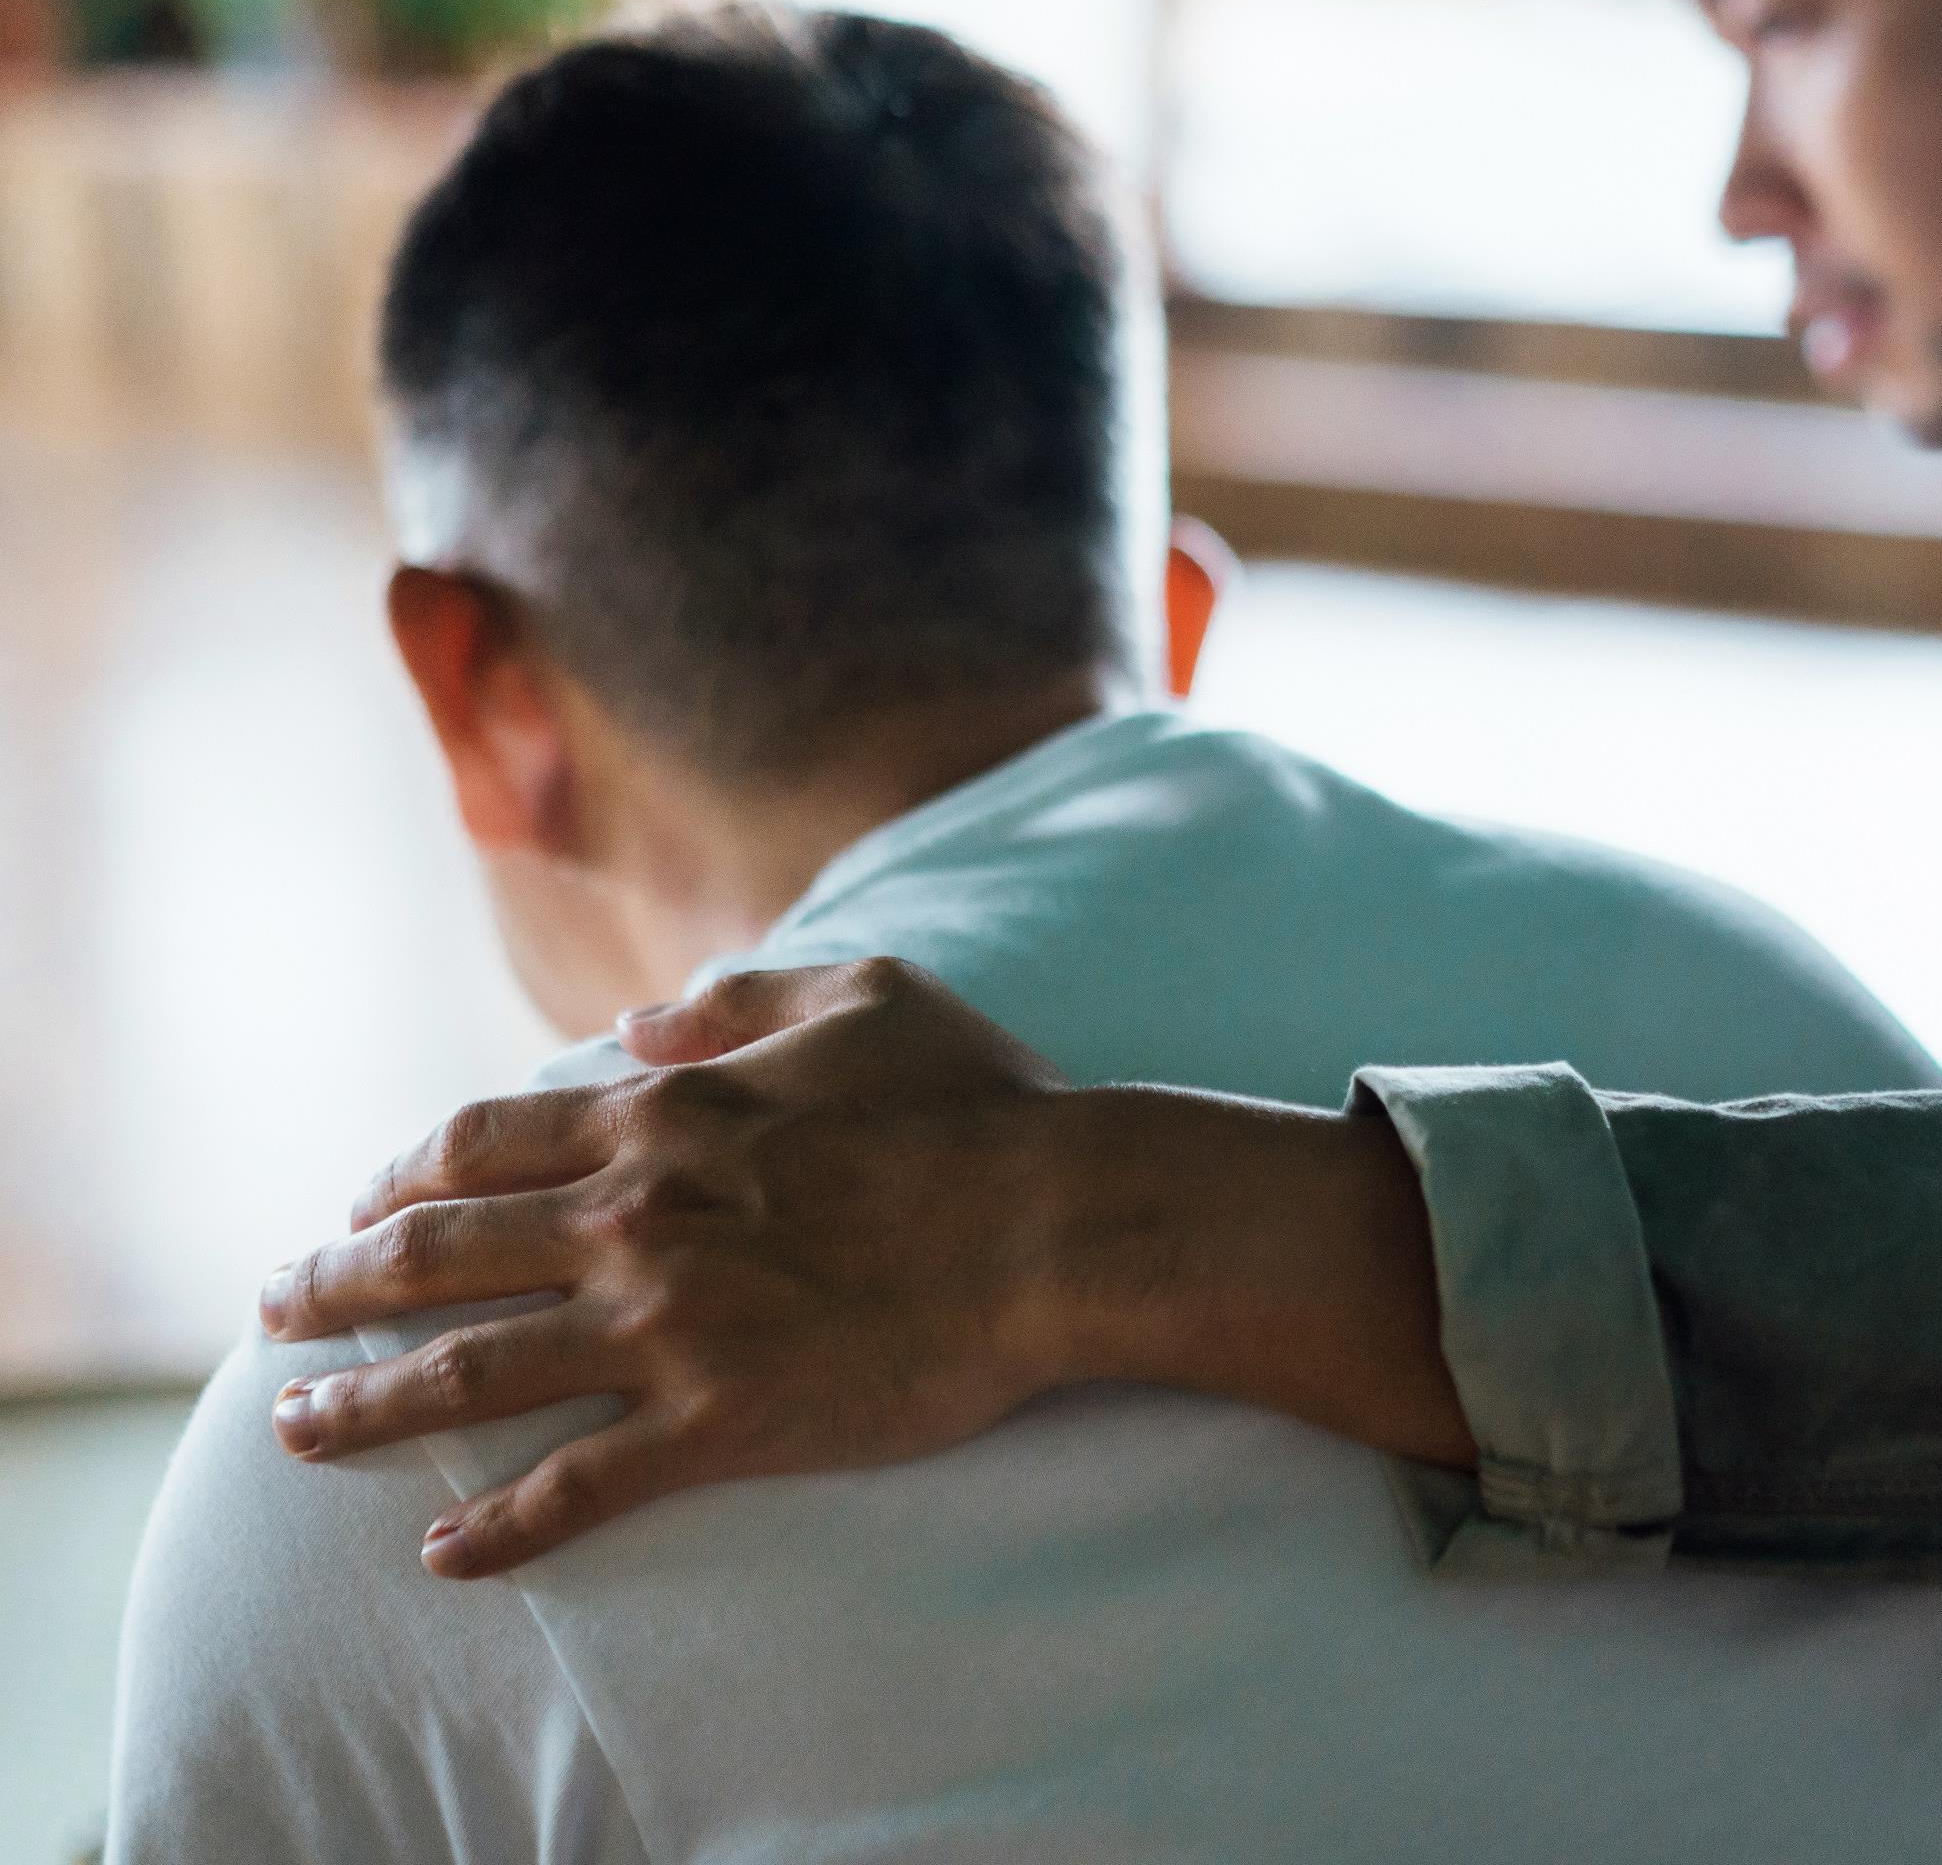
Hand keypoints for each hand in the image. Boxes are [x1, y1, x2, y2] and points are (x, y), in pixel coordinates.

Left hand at [261, 960, 1084, 1575]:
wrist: (1059, 1225)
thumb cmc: (978, 1106)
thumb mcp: (867, 995)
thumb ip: (741, 998)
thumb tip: (641, 1018)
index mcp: (664, 1116)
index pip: (480, 1144)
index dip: (400, 1175)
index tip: (361, 1203)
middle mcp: (637, 1218)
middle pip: (436, 1253)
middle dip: (335, 1283)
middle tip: (275, 1312)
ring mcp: (671, 1326)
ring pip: (473, 1372)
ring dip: (367, 1404)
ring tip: (294, 1429)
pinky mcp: (722, 1420)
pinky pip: (581, 1484)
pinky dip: (502, 1525)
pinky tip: (444, 1554)